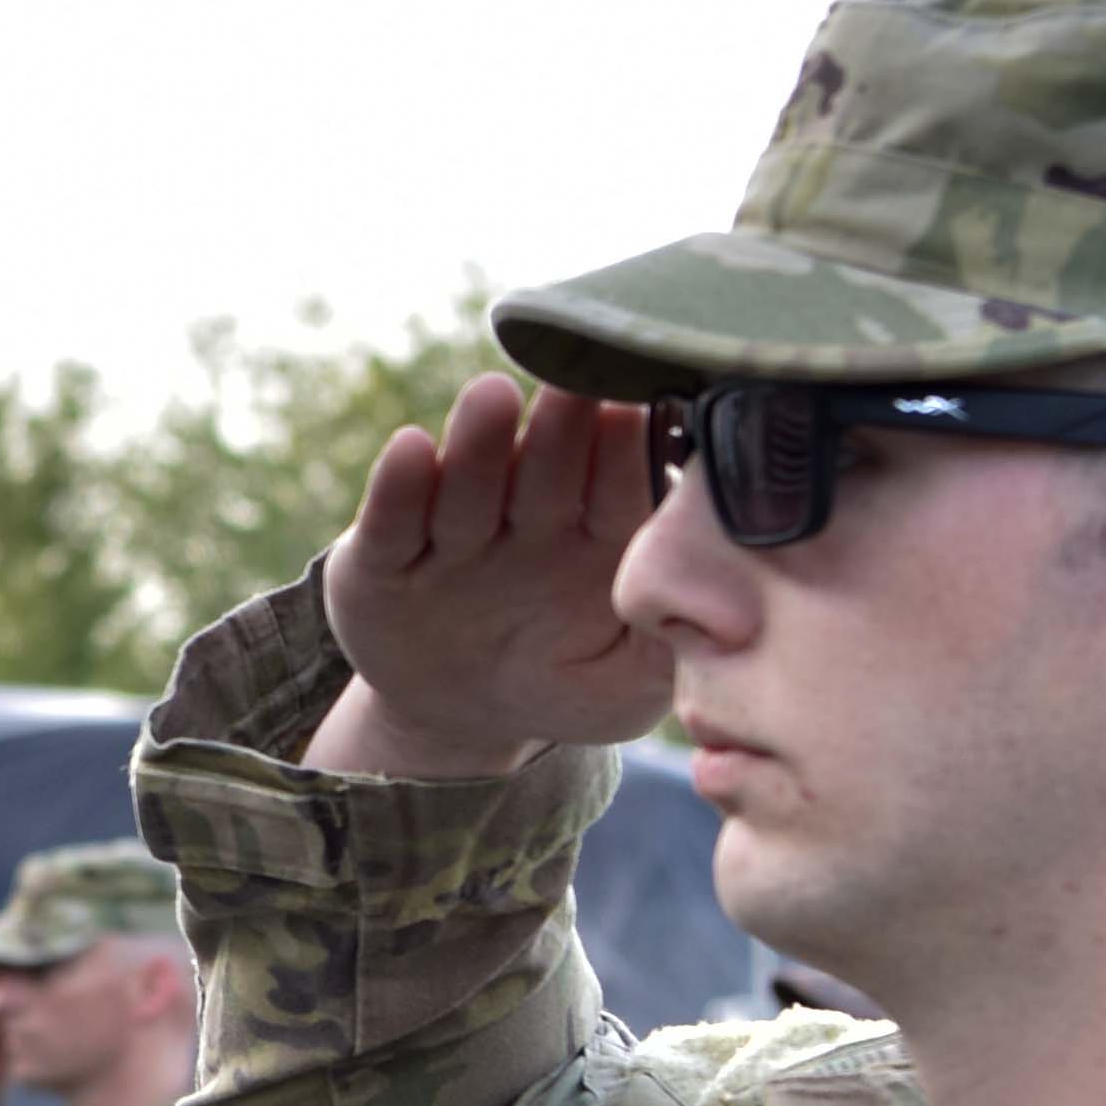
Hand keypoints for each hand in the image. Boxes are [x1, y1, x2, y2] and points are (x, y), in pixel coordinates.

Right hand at [315, 376, 670, 778]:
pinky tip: (409, 450)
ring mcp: (453, 535)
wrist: (464, 718)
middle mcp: (527, 518)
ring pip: (468, 485)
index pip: (615, 487)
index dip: (624, 453)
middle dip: (559, 430)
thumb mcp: (626, 686)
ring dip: (478, 442)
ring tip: (490, 397)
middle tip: (576, 386)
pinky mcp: (380, 560)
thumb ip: (667, 649)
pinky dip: (396, 490)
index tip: (641, 413)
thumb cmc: (563, 683)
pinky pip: (390, 526)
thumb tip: (725, 612)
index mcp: (598, 534)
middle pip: (544, 468)